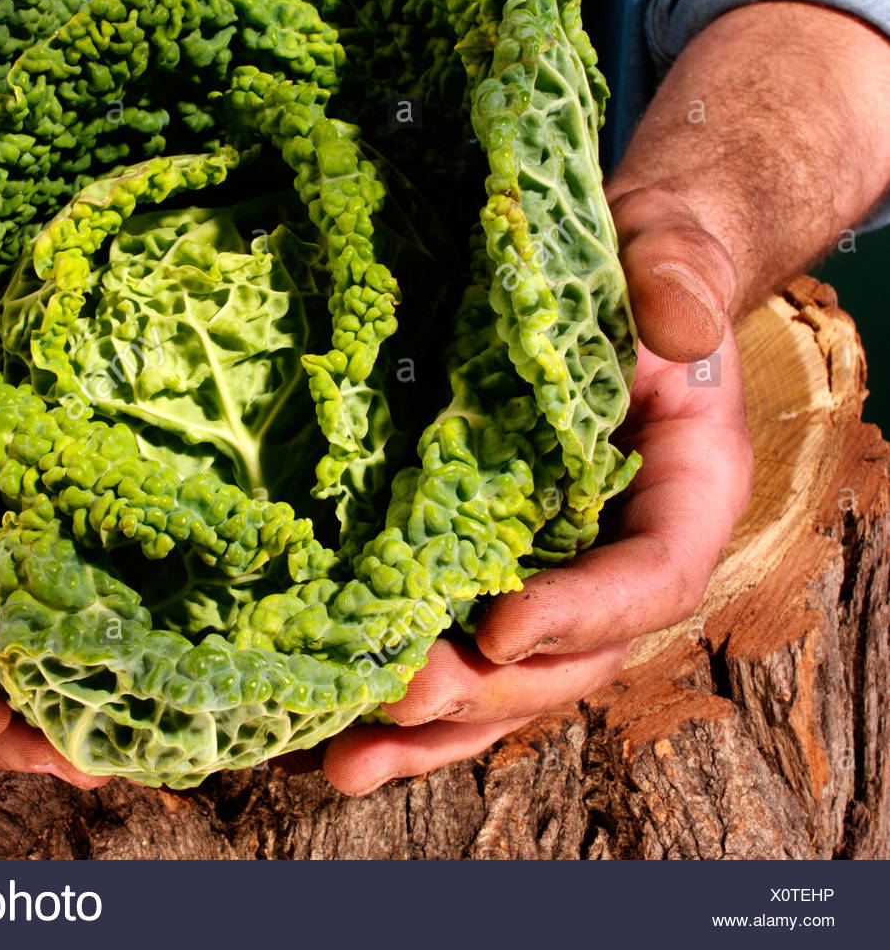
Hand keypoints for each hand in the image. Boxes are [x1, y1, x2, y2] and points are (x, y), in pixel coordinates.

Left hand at [321, 187, 752, 794]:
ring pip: (504, 679)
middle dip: (483, 688)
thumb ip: (680, 280)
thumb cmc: (634, 272)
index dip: (585, 611)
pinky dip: (403, 697)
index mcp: (684, 497)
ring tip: (345, 760)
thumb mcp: (668, 257)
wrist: (597, 284)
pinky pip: (455, 648)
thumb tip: (676, 326)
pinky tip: (334, 733)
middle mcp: (619, 559)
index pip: (653, 576)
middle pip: (568, 657)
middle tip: (397, 694)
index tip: (500, 624)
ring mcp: (552, 578)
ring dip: (429, 730)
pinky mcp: (488, 572)